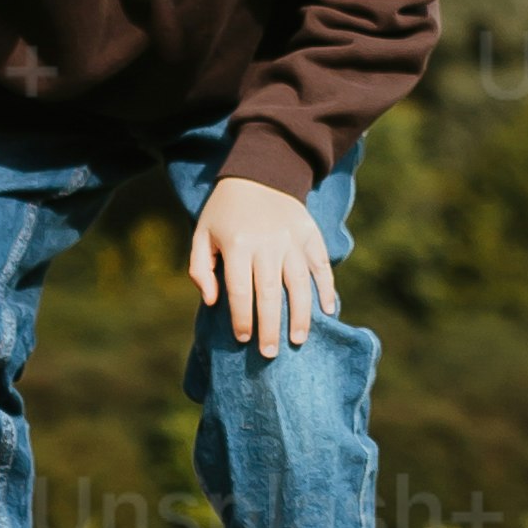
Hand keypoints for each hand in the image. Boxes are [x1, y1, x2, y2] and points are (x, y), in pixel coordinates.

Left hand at [186, 173, 336, 360]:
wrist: (260, 174)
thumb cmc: (225, 212)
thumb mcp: (202, 234)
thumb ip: (199, 269)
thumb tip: (211, 302)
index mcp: (237, 245)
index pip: (240, 291)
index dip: (242, 318)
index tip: (243, 339)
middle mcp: (267, 243)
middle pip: (270, 293)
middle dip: (270, 327)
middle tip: (270, 353)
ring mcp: (292, 240)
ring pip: (300, 284)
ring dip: (301, 315)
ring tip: (298, 340)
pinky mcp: (311, 235)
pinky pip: (321, 266)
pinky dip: (326, 289)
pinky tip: (328, 311)